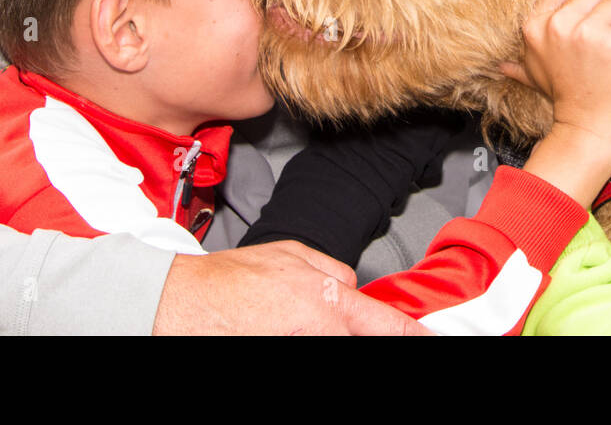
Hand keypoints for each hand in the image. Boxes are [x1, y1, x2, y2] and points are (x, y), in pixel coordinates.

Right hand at [153, 240, 429, 334]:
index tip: (430, 339)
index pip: (387, 324)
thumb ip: (330, 270)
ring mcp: (300, 345)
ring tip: (291, 322)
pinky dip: (303, 337)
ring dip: (329, 334)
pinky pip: (310, 348)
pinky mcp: (283, 355)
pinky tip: (285, 329)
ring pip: (338, 342)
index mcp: (327, 298)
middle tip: (331, 320)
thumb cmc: (227, 281)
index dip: (413, 335)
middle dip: (362, 331)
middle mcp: (320, 329)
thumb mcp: (290, 255)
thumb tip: (353, 283)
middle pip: (362, 336)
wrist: (181, 303)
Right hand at [503, 0, 610, 206]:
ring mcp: (589, 32)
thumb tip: (501, 68)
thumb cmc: (567, 100)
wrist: (590, 128)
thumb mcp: (536, 77)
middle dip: (606, 13)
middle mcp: (559, 25)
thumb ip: (521, 64)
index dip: (583, 7)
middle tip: (602, 44)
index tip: (583, 31)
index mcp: (536, 26)